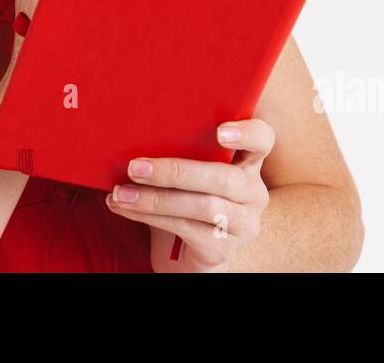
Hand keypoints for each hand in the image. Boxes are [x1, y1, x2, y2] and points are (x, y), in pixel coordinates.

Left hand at [105, 117, 274, 272]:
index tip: (219, 131)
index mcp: (247, 163)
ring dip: (154, 199)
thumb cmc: (186, 201)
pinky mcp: (221, 249)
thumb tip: (131, 129)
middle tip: (135, 167)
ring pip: (203, 206)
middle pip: (224, 177)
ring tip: (121, 193)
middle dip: (175, 171)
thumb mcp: (188, 174)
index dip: (247, 133)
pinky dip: (149, 216)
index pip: (262, 140)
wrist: (191, 255)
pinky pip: (185, 229)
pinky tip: (123, 208)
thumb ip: (179, 151)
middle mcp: (253, 193)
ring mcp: (242, 224)